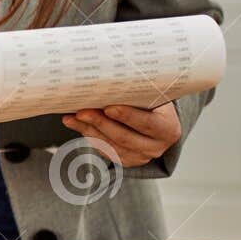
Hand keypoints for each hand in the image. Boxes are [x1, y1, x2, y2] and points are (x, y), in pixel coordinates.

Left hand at [62, 102, 181, 167]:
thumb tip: (109, 79)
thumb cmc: (153, 102)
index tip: (108, 108)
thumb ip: (138, 91)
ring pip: (110, 145)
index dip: (127, 116)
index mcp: (168, 128)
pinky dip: (88, 136)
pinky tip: (76, 124)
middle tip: (82, 111)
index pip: (148, 124)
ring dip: (88, 130)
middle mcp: (156, 146)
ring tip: (72, 117)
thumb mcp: (153, 95)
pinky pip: (104, 150)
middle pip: (124, 137)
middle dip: (100, 123)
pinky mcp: (125, 160)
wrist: (157, 119)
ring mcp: (140, 156)